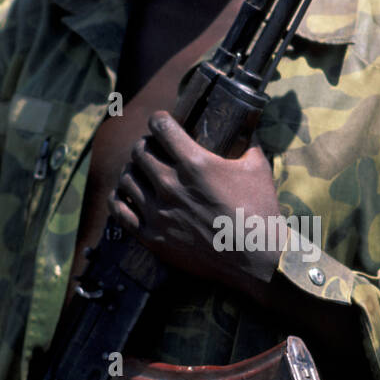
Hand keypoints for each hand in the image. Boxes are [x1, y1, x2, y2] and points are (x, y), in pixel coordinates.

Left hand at [109, 111, 281, 294]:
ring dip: (132, 170)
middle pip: (139, 150)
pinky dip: (119, 198)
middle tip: (154, 148)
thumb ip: (246, 142)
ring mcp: (158, 212)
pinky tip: (125, 194)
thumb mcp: (257, 167)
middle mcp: (170, 185)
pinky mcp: (152, 237)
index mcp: (194, 163)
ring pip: (126, 178)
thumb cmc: (260, 211)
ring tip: (141, 171)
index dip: (159, 120)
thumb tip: (243, 127)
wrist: (256, 259)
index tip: (161, 122)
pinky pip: (119, 211)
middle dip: (146, 144)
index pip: (160, 127)